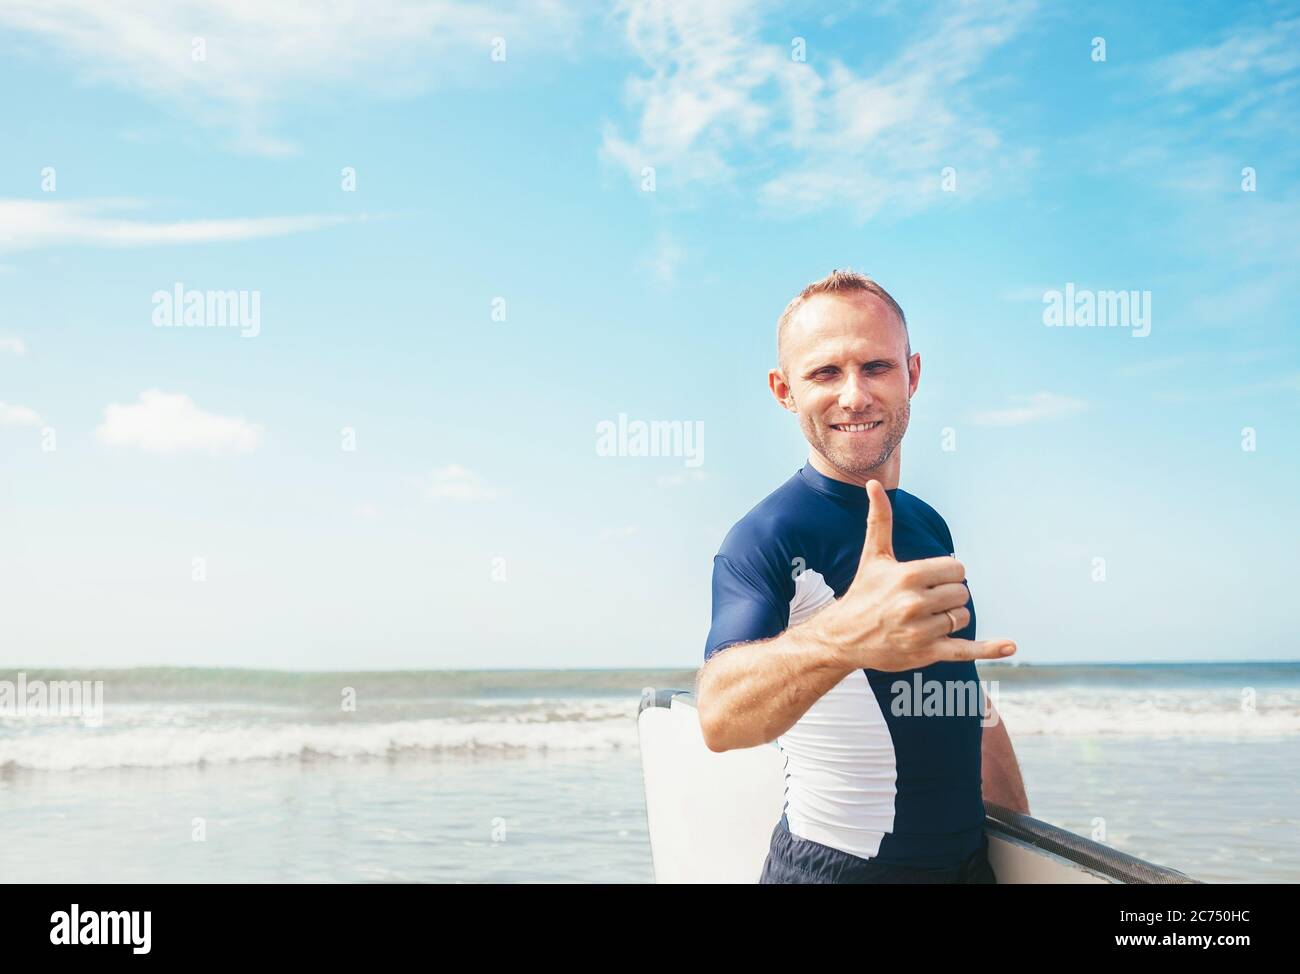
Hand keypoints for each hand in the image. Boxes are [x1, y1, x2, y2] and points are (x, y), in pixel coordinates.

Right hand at [813, 480, 1016, 670]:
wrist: (843, 637)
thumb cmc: (863, 592)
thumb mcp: (873, 556)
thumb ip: (880, 520)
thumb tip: (874, 484)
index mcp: (908, 576)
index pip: (957, 569)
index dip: (946, 574)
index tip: (926, 580)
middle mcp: (915, 603)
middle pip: (962, 592)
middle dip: (947, 595)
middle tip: (921, 601)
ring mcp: (922, 631)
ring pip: (962, 617)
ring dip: (949, 618)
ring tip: (922, 620)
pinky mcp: (926, 653)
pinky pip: (965, 650)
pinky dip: (989, 648)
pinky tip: (1010, 645)